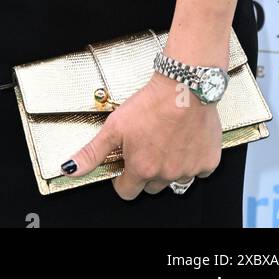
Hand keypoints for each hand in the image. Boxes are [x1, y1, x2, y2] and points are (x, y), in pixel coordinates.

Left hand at [61, 71, 222, 198]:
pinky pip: (199, 170)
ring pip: (175, 179)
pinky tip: (184, 140)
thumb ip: (92, 153)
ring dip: (169, 166)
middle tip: (146, 146)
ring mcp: (188, 170)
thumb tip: (70, 169)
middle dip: (146, 172)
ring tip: (165, 139)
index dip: (122, 178)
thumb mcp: (113, 126)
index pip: (126, 191)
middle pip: (151, 187)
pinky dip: (192, 159)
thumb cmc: (151, 104)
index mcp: (142, 169)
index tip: (124, 165)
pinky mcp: (208, 162)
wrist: (184, 87)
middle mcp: (166, 174)